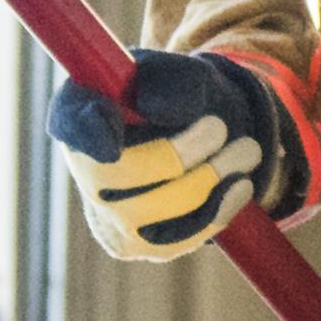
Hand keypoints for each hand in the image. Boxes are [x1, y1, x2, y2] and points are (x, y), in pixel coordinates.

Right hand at [50, 50, 280, 260]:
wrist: (191, 136)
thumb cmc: (174, 97)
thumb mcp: (178, 74)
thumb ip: (172, 81)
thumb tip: (161, 111)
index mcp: (78, 112)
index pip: (72, 125)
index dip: (89, 136)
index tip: (112, 144)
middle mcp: (82, 170)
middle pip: (125, 175)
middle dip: (183, 152)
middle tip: (221, 128)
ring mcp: (105, 216)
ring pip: (160, 207)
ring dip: (213, 176)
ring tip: (248, 150)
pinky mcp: (136, 247)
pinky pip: (179, 237)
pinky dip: (218, 209)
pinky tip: (240, 186)